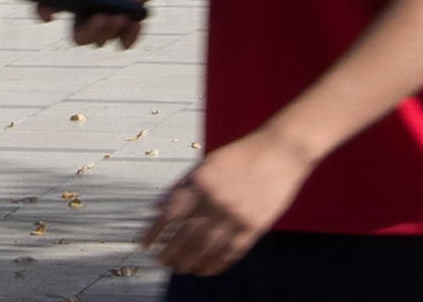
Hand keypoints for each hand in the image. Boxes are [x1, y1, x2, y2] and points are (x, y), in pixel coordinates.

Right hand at [54, 0, 152, 47]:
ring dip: (110, 31)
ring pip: (102, 41)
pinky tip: (135, 22)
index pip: (49, 7)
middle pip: (80, 37)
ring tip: (121, 16)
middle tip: (100, 19)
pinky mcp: (125, 27)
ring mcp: (105, 24)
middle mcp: (84, 16)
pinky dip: (130, 37)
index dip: (43, 11)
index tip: (47, 14)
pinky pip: (125, 43)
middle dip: (90, 31)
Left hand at [144, 128, 319, 275]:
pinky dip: (215, 265)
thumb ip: (181, 186)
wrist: (278, 153)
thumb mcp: (206, 165)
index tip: (144, 245)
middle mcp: (214, 202)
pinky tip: (205, 270)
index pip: (169, 215)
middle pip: (185, 238)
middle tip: (163, 261)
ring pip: (206, 250)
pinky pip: (230, 253)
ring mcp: (235, 217)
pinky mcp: (253, 228)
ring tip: (181, 269)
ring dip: (190, 263)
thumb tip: (156, 208)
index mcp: (200, 184)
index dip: (153, 233)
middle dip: (170, 254)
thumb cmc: (240, 156)